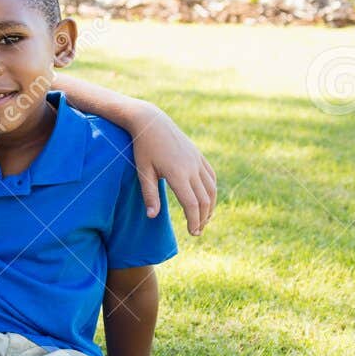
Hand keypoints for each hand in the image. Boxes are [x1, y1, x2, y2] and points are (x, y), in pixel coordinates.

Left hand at [130, 108, 215, 235]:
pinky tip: (207, 201)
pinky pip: (211, 177)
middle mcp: (192, 168)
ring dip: (210, 207)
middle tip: (197, 232)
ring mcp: (198, 161)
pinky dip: (212, 192)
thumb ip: (149, 195)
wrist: (152, 122)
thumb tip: (152, 217)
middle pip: (205, 199)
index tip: (193, 233)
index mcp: (177, 173)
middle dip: (203, 218)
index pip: (192, 204)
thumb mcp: (143, 172)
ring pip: (212, 189)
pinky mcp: (199, 156)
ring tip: (203, 220)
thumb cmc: (143, 148)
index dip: (194, 220)